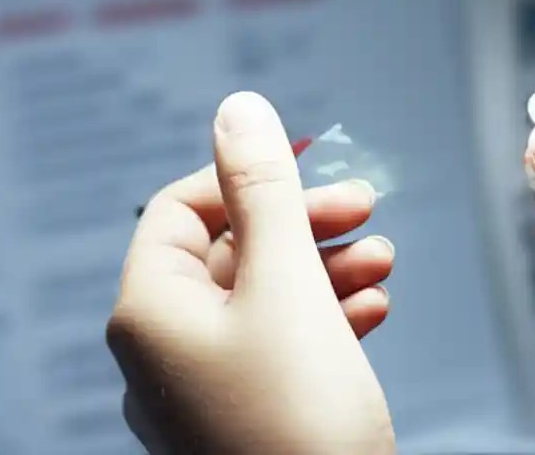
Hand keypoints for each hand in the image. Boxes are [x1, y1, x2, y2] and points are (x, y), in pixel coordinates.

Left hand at [108, 92, 395, 454]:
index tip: (311, 164)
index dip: (246, 177)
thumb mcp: (286, 286)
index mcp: (151, 312)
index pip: (180, 210)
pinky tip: (372, 312)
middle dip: (303, 225)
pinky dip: (325, 320)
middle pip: (229, 254)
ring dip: (325, 269)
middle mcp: (165, 353)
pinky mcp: (245, 422)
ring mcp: (203, 394)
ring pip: (262, 302)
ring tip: (383, 261)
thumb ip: (265, 194)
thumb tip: (238, 110)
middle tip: (364, 208)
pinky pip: (278, 350)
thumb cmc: (298, 426)